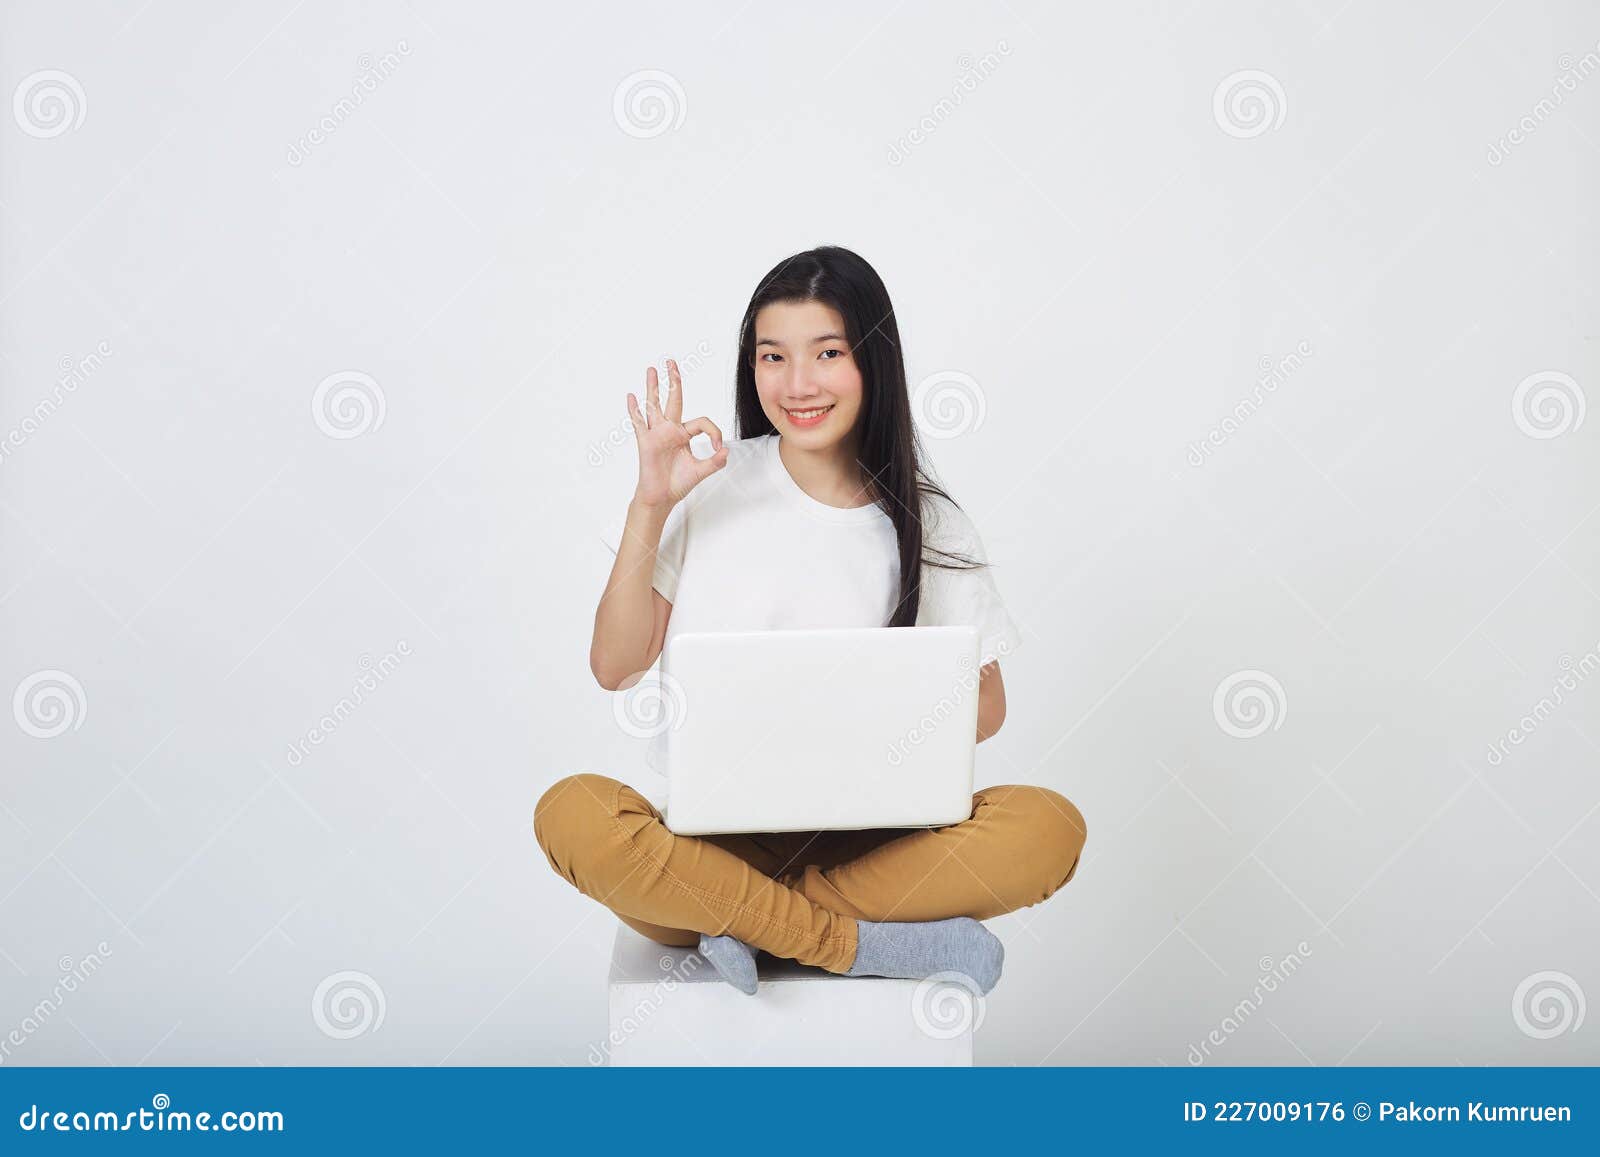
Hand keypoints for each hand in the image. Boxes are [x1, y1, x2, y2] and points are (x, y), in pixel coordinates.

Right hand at [627, 357, 728, 510]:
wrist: (662, 497)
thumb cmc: (678, 483)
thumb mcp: (701, 471)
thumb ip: (715, 462)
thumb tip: (726, 451)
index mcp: (684, 434)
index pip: (702, 422)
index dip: (714, 431)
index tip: (718, 446)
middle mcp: (670, 430)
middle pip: (673, 399)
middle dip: (674, 380)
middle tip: (671, 362)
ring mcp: (656, 434)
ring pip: (655, 405)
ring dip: (653, 387)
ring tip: (652, 369)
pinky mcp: (646, 442)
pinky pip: (639, 423)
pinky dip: (635, 410)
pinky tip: (631, 397)